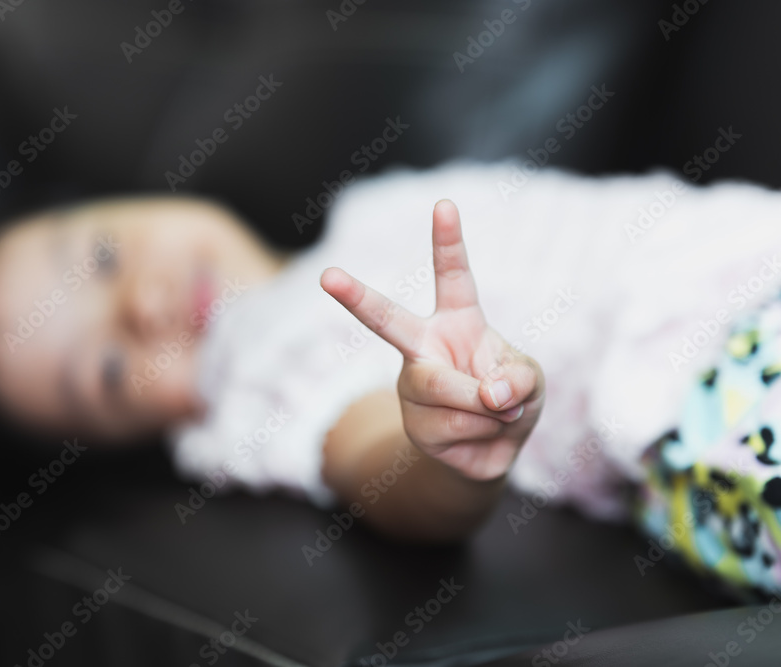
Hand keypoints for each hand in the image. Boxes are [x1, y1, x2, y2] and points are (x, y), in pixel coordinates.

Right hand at [320, 200, 544, 479]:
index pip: (452, 275)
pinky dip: (483, 432)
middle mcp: (424, 347)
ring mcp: (413, 385)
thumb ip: (519, 380)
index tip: (444, 205)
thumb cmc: (511, 400)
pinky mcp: (414, 424)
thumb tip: (490, 396)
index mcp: (456, 321)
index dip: (448, 241)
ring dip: (487, 408)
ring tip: (495, 414)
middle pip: (387, 320)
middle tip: (326, 275)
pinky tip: (479, 433)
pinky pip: (454, 424)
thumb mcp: (530, 381)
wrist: (493, 451)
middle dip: (355, 297)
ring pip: (446, 388)